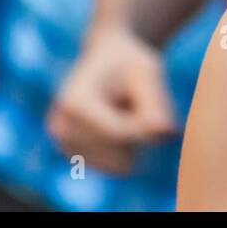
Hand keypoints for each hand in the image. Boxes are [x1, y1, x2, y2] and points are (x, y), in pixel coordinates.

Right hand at [47, 24, 177, 174]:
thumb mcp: (147, 72)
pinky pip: (119, 168)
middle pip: (121, 154)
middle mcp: (61, 129)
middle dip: (138, 133)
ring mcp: (65, 146)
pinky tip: (119, 125)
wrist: (105, 59)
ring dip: (135, 143)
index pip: (120, 132)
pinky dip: (128, 150)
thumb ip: (156, 102)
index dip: (147, 125)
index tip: (159, 109)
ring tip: (125, 113)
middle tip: (134, 104)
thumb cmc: (129, 63)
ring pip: (122, 165)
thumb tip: (165, 133)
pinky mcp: (77, 158)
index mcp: (74, 104)